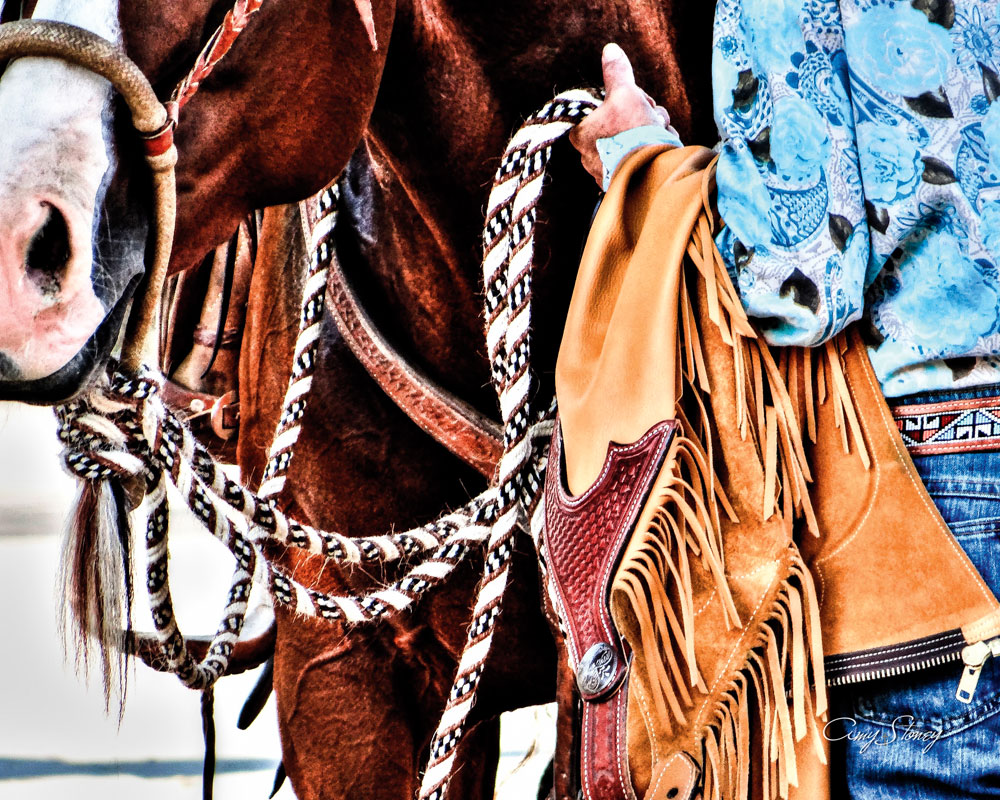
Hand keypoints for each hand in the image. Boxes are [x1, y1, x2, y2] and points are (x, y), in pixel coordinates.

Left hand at [569, 43, 677, 186]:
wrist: (650, 174)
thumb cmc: (633, 133)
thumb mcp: (626, 94)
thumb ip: (617, 73)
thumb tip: (609, 50)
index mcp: (580, 133)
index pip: (603, 106)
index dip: (626, 99)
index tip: (639, 100)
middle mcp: (587, 156)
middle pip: (620, 123)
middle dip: (642, 117)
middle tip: (652, 119)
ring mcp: (604, 172)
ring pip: (631, 141)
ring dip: (651, 133)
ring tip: (659, 136)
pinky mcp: (622, 183)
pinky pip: (637, 160)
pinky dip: (652, 152)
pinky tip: (660, 151)